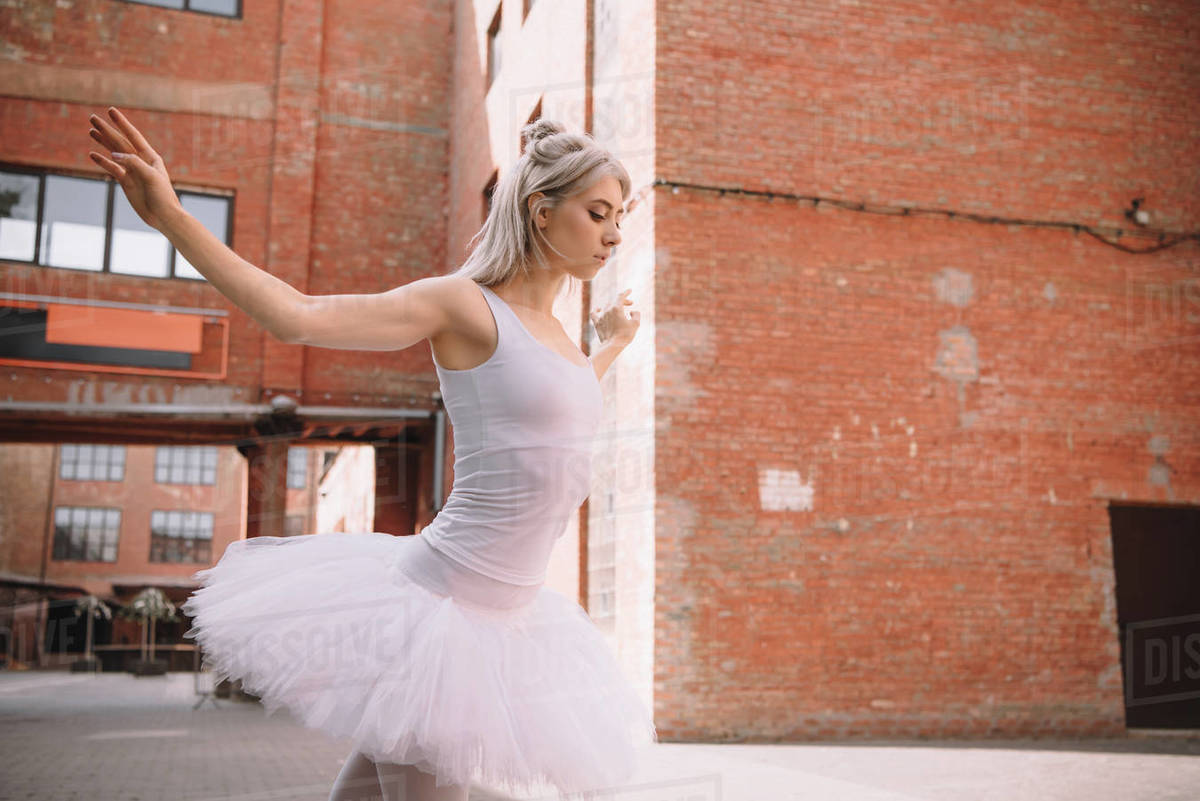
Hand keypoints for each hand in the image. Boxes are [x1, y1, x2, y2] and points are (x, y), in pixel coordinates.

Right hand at [87, 107, 182, 230]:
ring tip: (91, 131)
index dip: (122, 123)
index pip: (133, 136)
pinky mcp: (126, 182)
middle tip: (93, 117)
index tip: (111, 110)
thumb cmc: (163, 196)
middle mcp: (140, 161)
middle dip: (107, 130)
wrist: (163, 216)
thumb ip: (134, 163)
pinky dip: (103, 161)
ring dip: (103, 142)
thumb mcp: (151, 177)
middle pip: (120, 141)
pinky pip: (112, 169)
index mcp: (150, 157)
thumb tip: (114, 154)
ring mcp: (132, 171)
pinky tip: (93, 155)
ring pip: (114, 153)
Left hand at [590, 288, 639, 345]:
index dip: (626, 292)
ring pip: (607, 307)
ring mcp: (601, 317)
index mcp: (617, 308)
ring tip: (621, 310)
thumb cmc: (625, 335)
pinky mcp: (597, 324)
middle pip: (615, 301)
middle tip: (631, 304)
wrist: (613, 346)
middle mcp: (607, 310)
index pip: (621, 296)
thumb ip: (636, 314)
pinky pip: (594, 314)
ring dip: (615, 306)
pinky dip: (597, 310)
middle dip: (624, 301)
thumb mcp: (636, 324)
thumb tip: (632, 312)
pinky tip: (599, 309)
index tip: (630, 290)